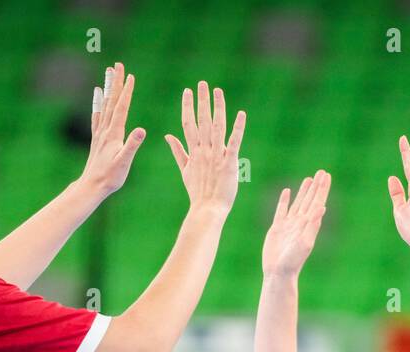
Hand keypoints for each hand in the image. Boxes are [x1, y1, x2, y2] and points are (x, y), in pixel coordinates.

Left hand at [79, 62, 144, 197]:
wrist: (92, 186)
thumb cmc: (110, 177)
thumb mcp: (124, 162)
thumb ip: (132, 145)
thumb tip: (142, 130)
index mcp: (114, 133)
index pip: (121, 107)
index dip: (127, 91)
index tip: (130, 75)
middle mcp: (105, 130)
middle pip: (112, 101)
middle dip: (116, 82)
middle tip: (117, 65)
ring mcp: (100, 133)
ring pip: (104, 105)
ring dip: (108, 88)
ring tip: (108, 73)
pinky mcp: (97, 138)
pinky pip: (97, 115)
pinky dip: (98, 102)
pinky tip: (97, 94)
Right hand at [165, 81, 245, 214]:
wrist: (207, 210)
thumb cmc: (198, 193)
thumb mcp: (185, 171)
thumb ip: (178, 152)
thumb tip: (168, 136)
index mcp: (194, 151)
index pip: (189, 124)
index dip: (188, 106)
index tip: (188, 91)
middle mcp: (204, 150)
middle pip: (202, 120)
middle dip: (202, 101)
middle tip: (202, 83)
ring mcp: (216, 156)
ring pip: (216, 127)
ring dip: (217, 108)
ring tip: (217, 91)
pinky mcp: (229, 163)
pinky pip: (234, 142)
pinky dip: (237, 128)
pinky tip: (241, 114)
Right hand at [262, 170, 329, 277]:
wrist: (279, 272)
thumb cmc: (293, 261)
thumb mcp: (305, 242)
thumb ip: (313, 225)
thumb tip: (322, 208)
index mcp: (309, 224)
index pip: (317, 202)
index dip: (322, 189)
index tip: (327, 175)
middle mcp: (301, 222)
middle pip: (310, 199)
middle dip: (316, 186)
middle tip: (321, 172)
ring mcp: (289, 224)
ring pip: (298, 203)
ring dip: (304, 191)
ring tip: (309, 179)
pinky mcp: (277, 228)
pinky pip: (282, 209)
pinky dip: (285, 200)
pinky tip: (287, 191)